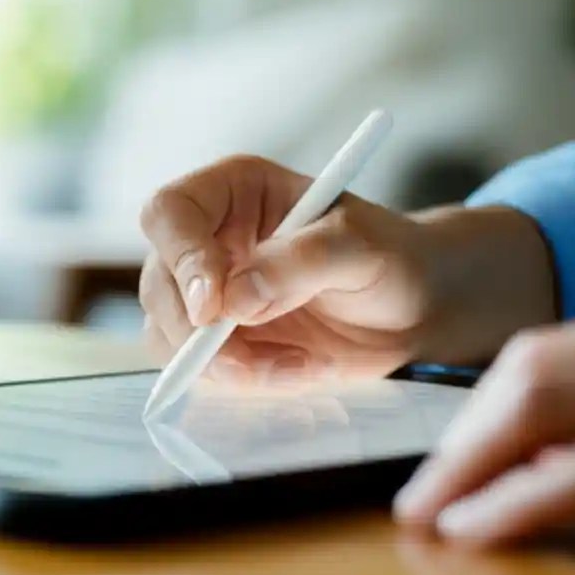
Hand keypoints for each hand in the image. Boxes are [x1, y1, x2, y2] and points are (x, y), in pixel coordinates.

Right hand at [138, 155, 554, 382]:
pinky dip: (245, 382)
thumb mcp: (361, 246)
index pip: (170, 214)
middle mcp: (208, 240)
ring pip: (169, 335)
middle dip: (199, 333)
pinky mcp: (219, 342)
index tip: (215, 308)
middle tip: (248, 362)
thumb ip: (301, 262)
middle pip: (160, 283)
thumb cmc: (390, 258)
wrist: (414, 308)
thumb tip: (236, 298)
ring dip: (225, 365)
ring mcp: (207, 295)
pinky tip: (298, 369)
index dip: (181, 259)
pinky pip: (201, 372)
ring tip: (298, 365)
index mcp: (232, 192)